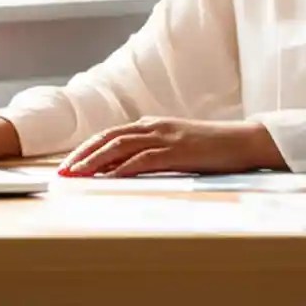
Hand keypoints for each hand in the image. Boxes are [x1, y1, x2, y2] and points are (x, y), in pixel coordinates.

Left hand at [56, 117, 285, 177]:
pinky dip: (121, 170)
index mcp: (152, 124)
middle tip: (62, 173)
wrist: (243, 141)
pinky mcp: (177, 151)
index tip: (68, 165)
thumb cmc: (212, 148)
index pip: (110, 135)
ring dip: (94, 162)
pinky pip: (142, 160)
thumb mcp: (177, 146)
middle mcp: (154, 127)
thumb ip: (152, 152)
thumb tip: (123, 168)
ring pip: (119, 147)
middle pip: (108, 138)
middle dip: (82, 156)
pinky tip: (107, 180)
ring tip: (76, 177)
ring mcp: (165, 137)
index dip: (87, 149)